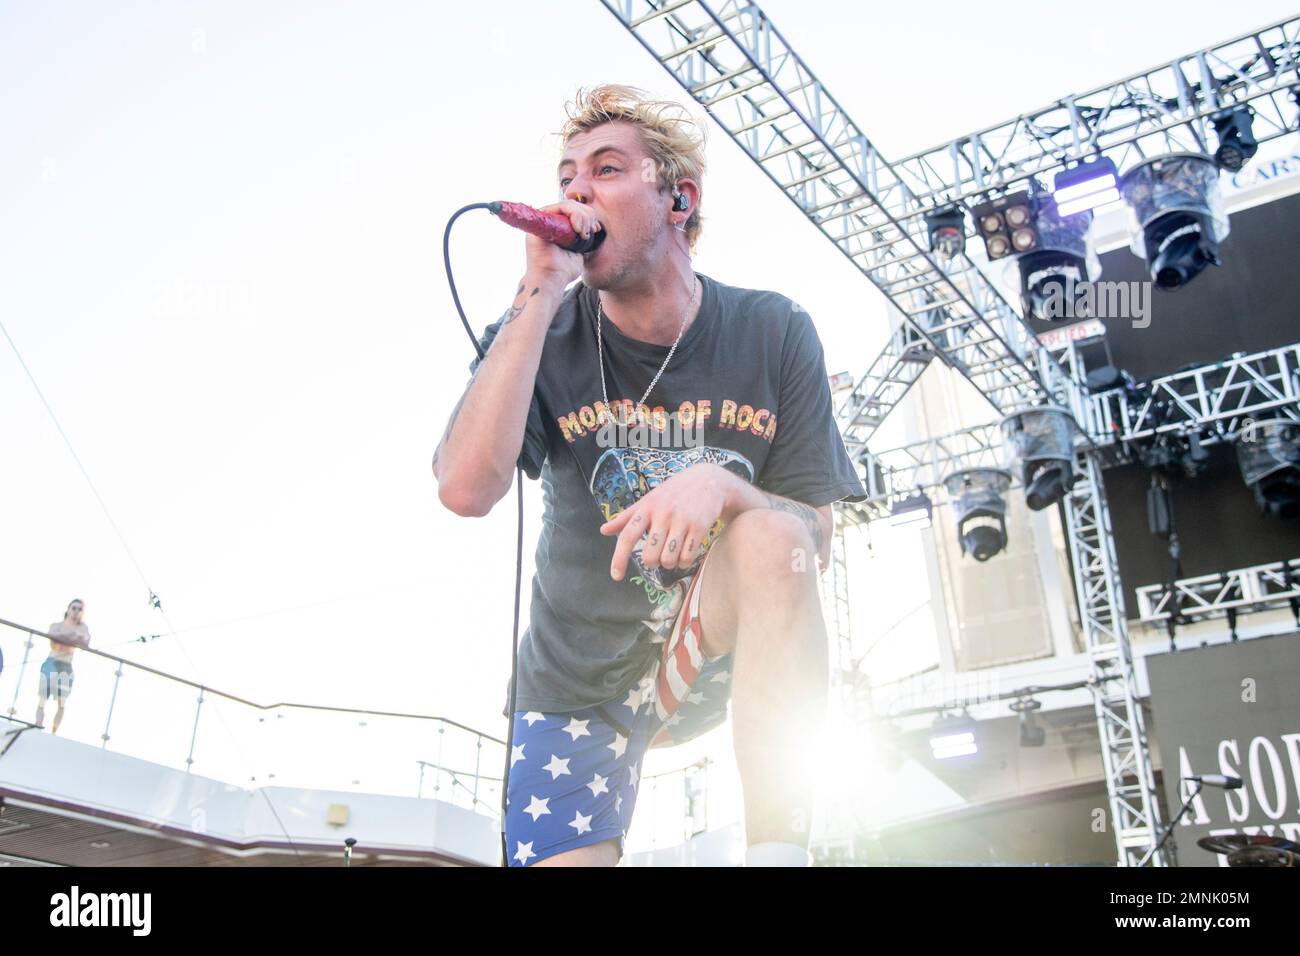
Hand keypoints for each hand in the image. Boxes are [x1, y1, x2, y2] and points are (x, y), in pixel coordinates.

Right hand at [524, 199, 602, 287]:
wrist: (550, 281)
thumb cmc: (562, 271)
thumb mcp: (578, 252)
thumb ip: (582, 239)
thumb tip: (592, 230)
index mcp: (556, 227)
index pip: (574, 210)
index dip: (588, 216)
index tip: (596, 229)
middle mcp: (547, 221)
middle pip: (572, 205)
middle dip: (587, 215)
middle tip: (592, 230)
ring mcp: (542, 220)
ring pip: (567, 205)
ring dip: (582, 216)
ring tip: (585, 233)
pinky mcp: (539, 221)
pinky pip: (560, 207)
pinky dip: (574, 214)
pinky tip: (579, 229)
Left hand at [600, 463, 733, 580]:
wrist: (708, 480)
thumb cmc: (673, 493)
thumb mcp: (648, 501)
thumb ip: (626, 517)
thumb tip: (603, 530)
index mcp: (646, 508)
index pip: (628, 536)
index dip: (619, 558)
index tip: (616, 576)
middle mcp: (662, 514)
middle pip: (650, 556)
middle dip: (653, 562)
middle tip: (658, 555)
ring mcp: (681, 521)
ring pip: (669, 560)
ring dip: (670, 563)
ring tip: (673, 553)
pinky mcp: (699, 527)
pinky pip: (687, 557)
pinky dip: (684, 561)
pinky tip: (685, 552)